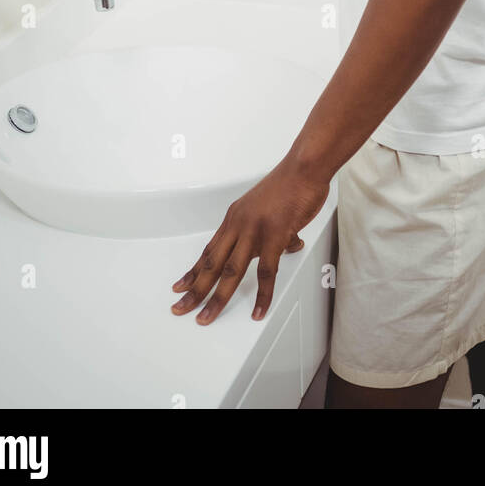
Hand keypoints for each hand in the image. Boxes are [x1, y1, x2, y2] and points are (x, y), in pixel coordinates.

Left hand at [171, 156, 329, 324]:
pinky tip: (258, 310)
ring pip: (231, 271)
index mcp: (234, 218)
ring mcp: (255, 230)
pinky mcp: (275, 234)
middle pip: (212, 263)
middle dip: (195, 289)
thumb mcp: (269, 209)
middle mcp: (239, 224)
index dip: (194, 271)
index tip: (180, 287)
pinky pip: (266, 271)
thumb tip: (286, 247)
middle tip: (180, 308)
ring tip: (207, 317)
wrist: (304, 167)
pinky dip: (262, 294)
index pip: (209, 250)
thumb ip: (272, 232)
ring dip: (218, 297)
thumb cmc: (291, 185)